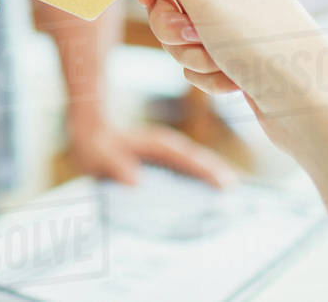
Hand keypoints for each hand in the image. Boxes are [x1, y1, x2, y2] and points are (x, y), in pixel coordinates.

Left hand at [68, 119, 237, 188]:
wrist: (91, 131)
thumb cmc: (96, 145)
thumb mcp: (99, 154)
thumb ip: (115, 165)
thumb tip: (134, 181)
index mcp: (156, 144)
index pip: (186, 157)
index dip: (205, 169)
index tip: (224, 182)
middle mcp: (167, 147)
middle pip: (198, 159)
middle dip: (217, 173)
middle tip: (236, 190)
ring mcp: (168, 153)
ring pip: (196, 164)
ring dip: (212, 176)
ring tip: (231, 193)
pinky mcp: (165, 161)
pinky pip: (188, 170)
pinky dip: (201, 179)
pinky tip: (208, 196)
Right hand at [126, 0, 327, 157]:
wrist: (309, 107)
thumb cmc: (265, 43)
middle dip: (173, 26)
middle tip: (195, 35)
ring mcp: (233, 24)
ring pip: (179, 34)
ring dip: (190, 53)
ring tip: (220, 62)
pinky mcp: (234, 57)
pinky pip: (196, 60)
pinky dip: (206, 74)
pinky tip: (232, 81)